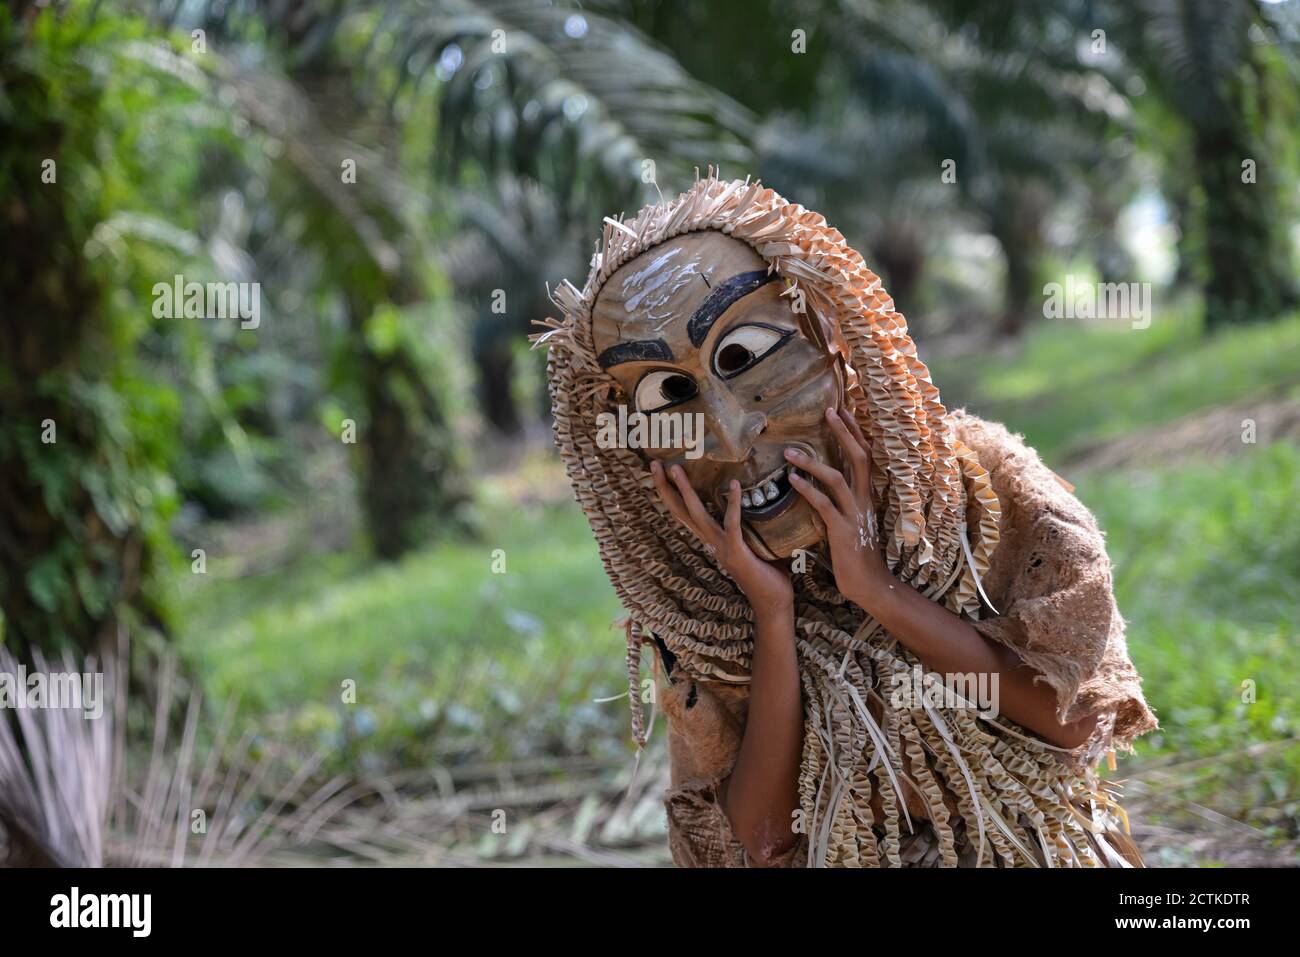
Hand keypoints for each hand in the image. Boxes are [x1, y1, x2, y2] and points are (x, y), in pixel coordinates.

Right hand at [650, 460, 793, 617]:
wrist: (773, 605)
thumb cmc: (768, 574)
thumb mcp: (753, 543)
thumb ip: (749, 525)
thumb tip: (759, 498)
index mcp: (712, 540)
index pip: (685, 513)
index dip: (670, 493)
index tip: (661, 471)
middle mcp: (711, 543)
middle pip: (681, 511)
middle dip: (666, 487)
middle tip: (654, 463)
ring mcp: (722, 548)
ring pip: (697, 515)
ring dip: (686, 490)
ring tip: (676, 468)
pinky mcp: (738, 553)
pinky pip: (732, 524)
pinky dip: (733, 504)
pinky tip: (734, 484)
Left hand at [786, 407, 890, 609]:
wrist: (869, 585)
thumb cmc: (856, 555)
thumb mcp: (849, 522)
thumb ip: (839, 503)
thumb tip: (818, 485)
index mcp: (867, 496)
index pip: (865, 457)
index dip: (855, 434)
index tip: (843, 412)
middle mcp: (864, 500)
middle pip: (859, 458)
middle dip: (844, 433)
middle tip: (828, 411)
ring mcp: (854, 515)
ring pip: (838, 478)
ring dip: (813, 462)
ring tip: (789, 451)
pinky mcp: (842, 530)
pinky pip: (824, 504)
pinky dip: (808, 489)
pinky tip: (792, 480)